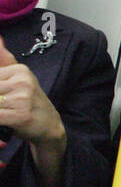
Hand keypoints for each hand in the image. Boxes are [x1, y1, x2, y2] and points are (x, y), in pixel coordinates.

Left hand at [0, 35, 67, 186]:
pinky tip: (5, 122)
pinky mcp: (20, 115)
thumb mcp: (19, 79)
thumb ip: (4, 59)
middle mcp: (23, 81)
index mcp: (20, 71)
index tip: (5, 95)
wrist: (49, 127)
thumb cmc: (29, 103)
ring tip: (7, 112)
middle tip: (6, 104)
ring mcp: (22, 98)